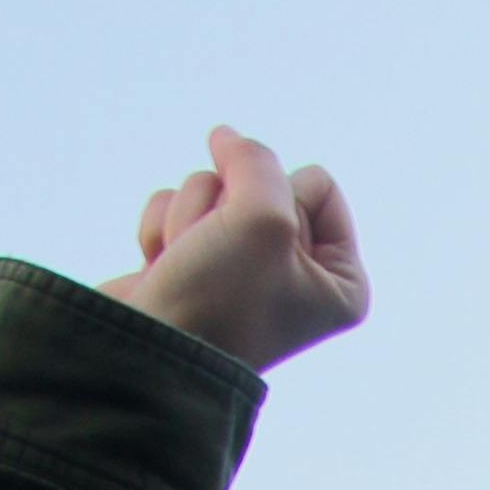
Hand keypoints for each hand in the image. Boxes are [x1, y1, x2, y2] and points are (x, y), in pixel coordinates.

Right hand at [102, 125, 367, 368]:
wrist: (147, 353)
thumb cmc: (219, 300)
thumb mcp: (261, 214)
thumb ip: (255, 160)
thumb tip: (225, 137)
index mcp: (342, 282)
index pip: (317, 183)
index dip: (278, 200)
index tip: (261, 249)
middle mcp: (299, 278)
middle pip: (264, 183)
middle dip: (228, 207)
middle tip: (217, 256)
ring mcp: (242, 271)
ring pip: (215, 188)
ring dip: (191, 216)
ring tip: (186, 264)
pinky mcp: (192, 264)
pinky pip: (178, 205)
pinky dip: (162, 228)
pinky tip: (160, 266)